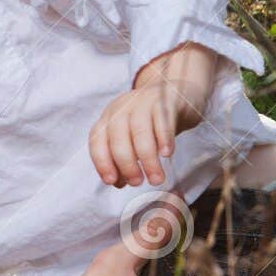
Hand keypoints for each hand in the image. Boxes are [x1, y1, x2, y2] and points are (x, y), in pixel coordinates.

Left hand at [89, 42, 216, 185]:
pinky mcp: (166, 100)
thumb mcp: (133, 139)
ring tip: (156, 178)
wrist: (178, 93)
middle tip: (138, 182)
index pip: (97, 140)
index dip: (102, 162)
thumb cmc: (152, 123)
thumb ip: (124, 159)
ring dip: (147, 158)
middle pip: (117, 137)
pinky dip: (163, 137)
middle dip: (126, 163)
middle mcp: (122, 108)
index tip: (112, 181)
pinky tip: (167, 154)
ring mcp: (143, 101)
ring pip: (139, 130)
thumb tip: (119, 182)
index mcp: (109, 118)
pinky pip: (163, 118)